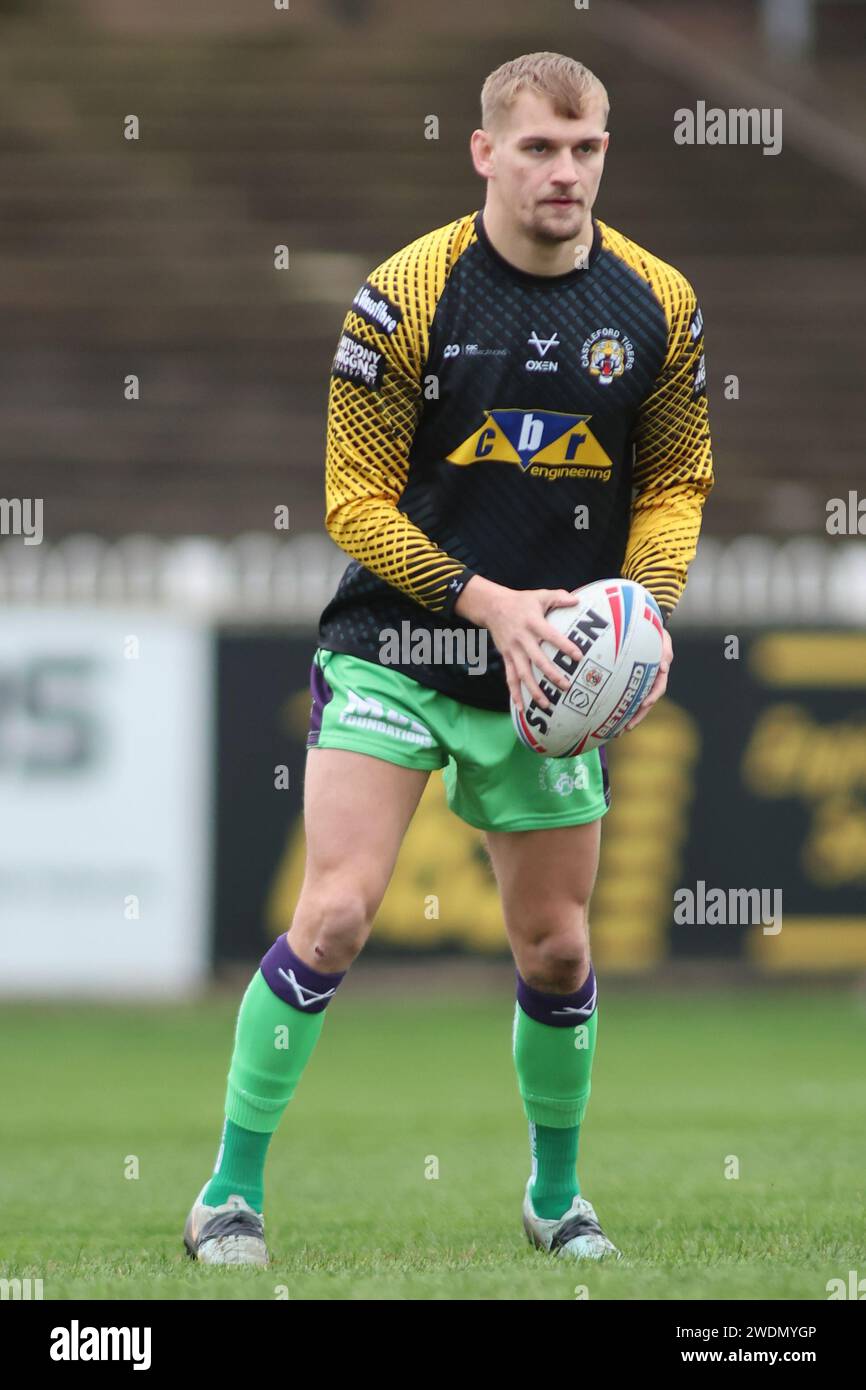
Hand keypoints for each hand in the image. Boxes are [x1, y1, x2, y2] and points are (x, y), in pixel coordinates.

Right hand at [454, 576, 583, 710]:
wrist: (492, 607)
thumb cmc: (521, 601)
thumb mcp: (540, 595)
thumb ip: (559, 597)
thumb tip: (578, 601)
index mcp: (532, 623)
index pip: (550, 635)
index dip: (564, 645)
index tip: (578, 656)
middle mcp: (522, 639)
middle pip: (537, 660)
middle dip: (552, 674)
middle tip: (566, 686)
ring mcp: (512, 650)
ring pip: (523, 674)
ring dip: (534, 690)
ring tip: (546, 704)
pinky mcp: (506, 657)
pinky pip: (510, 678)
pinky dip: (514, 694)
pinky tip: (521, 709)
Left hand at [624, 627, 672, 730]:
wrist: (646, 628)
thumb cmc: (655, 633)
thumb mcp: (664, 638)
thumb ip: (665, 651)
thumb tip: (663, 667)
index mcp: (661, 672)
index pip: (659, 688)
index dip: (652, 697)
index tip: (644, 704)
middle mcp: (652, 681)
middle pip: (646, 702)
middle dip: (638, 716)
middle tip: (627, 728)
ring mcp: (642, 683)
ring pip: (636, 704)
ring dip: (629, 718)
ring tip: (619, 731)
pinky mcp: (632, 683)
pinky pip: (628, 697)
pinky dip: (622, 708)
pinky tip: (612, 718)